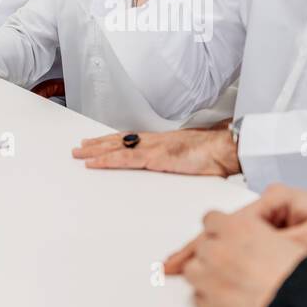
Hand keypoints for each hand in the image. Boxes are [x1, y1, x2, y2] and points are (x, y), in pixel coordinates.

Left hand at [71, 126, 240, 176]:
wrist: (227, 149)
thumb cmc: (217, 155)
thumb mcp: (196, 159)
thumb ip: (184, 162)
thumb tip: (183, 166)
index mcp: (165, 142)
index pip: (134, 140)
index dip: (115, 141)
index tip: (101, 142)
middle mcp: (156, 141)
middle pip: (121, 140)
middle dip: (99, 143)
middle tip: (80, 146)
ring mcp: (154, 148)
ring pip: (118, 147)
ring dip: (97, 150)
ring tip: (79, 152)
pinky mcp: (155, 157)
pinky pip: (125, 159)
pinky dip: (107, 160)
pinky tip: (94, 162)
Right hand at [165, 184, 306, 275]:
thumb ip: (271, 250)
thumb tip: (239, 257)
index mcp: (276, 199)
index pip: (231, 222)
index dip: (203, 243)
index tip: (182, 261)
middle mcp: (272, 202)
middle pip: (225, 227)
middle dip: (199, 246)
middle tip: (170, 267)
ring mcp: (275, 215)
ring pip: (234, 235)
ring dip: (213, 252)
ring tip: (183, 268)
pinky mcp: (280, 229)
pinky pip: (248, 242)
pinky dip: (231, 255)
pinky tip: (216, 267)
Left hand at [182, 207, 306, 306]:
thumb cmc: (303, 281)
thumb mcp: (288, 241)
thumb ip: (259, 236)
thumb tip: (254, 241)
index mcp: (238, 229)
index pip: (212, 219)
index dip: (222, 230)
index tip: (227, 237)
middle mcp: (219, 251)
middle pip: (201, 246)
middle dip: (215, 253)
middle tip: (235, 265)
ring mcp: (210, 280)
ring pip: (193, 271)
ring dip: (207, 275)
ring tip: (230, 284)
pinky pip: (199, 299)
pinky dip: (211, 300)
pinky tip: (231, 301)